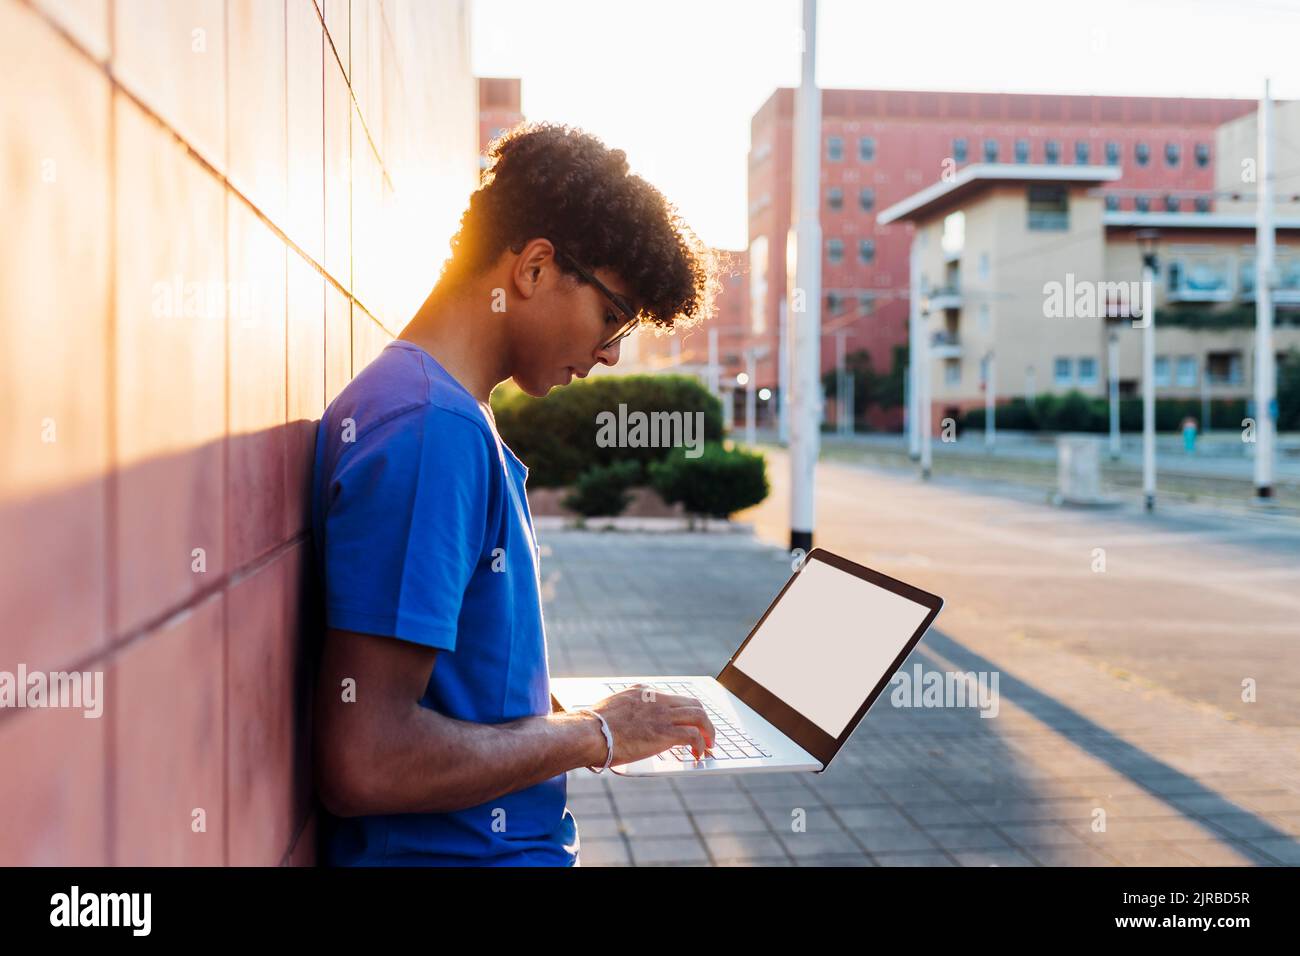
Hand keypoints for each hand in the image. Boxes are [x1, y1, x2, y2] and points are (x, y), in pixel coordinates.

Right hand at [587, 685, 716, 764]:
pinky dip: (701, 745)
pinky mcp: (665, 733)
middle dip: (703, 719)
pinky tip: (698, 754)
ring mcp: (663, 715)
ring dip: (708, 732)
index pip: (673, 697)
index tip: (688, 723)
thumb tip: (628, 723)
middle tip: (706, 734)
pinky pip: (694, 736)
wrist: (590, 733)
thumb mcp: (613, 707)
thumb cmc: (594, 727)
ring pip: (700, 716)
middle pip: (693, 703)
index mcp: (644, 691)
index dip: (685, 711)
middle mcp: (657, 699)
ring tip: (708, 745)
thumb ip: (626, 709)